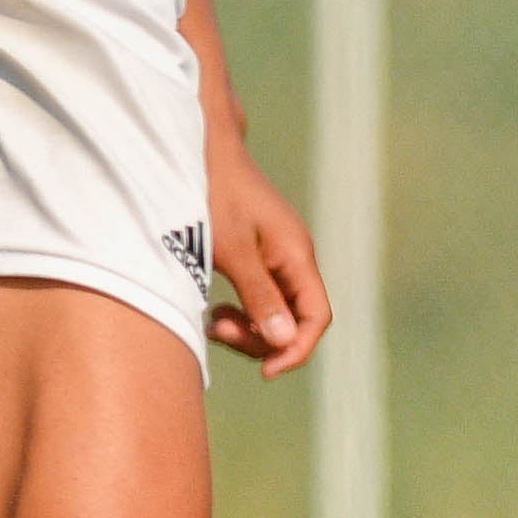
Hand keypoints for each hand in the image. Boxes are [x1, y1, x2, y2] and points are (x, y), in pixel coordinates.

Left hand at [204, 138, 328, 378]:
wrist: (201, 147)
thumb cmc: (212, 192)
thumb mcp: (229, 248)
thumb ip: (259, 295)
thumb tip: (285, 342)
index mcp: (296, 254)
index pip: (316, 317)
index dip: (296, 349)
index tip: (265, 371)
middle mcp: (293, 255)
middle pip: (296, 319)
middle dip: (262, 338)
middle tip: (217, 329)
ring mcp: (277, 254)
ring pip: (277, 310)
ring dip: (249, 326)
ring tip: (211, 320)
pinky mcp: (258, 252)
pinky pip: (261, 295)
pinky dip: (242, 310)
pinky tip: (215, 309)